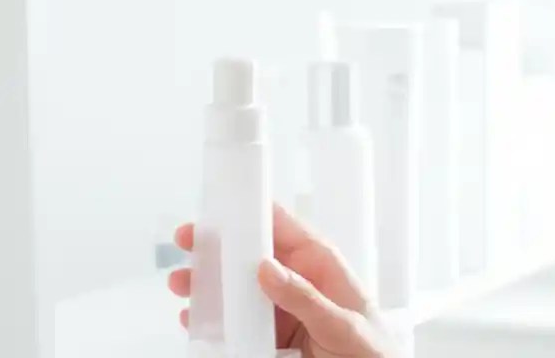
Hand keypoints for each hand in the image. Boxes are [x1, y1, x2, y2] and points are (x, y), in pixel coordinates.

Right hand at [168, 204, 398, 357]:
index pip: (285, 228)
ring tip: (182, 284)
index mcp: (322, 265)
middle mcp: (299, 280)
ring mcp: (283, 307)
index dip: (253, 214)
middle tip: (187, 241)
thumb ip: (306, 297)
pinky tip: (196, 319)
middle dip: (219, 248)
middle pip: (253, 255)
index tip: (222, 209)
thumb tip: (266, 267)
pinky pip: (239, 321)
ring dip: (210, 284)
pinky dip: (216, 319)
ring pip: (240, 287)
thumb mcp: (342, 323)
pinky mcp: (272, 333)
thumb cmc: (372, 348)